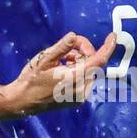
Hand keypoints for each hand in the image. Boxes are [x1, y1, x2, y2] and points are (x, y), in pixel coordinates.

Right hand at [1, 31, 116, 115]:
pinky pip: (86, 79)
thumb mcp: (43, 60)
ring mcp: (81, 96)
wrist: (23, 102)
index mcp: (74, 78)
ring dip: (80, 60)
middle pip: (94, 63)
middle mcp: (82, 89)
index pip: (98, 60)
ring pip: (90, 70)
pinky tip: (64, 68)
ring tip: (62, 59)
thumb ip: (61, 48)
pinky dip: (79, 69)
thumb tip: (74, 36)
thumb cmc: (31, 80)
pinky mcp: (79, 99)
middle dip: (84, 51)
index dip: (107, 47)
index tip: (113, 36)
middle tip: (69, 45)